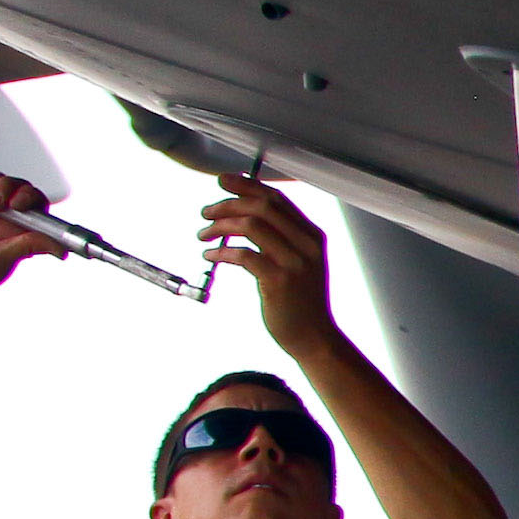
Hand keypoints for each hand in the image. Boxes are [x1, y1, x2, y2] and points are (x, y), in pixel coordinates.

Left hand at [199, 175, 336, 344]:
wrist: (314, 337)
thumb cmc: (302, 302)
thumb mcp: (301, 262)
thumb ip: (283, 238)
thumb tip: (248, 215)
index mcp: (312, 236)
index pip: (276, 198)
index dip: (247, 185)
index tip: (224, 181)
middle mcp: (306, 245)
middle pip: (262, 207)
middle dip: (228, 204)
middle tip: (206, 211)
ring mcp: (294, 263)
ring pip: (251, 226)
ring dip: (220, 226)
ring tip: (204, 234)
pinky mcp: (279, 281)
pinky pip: (243, 255)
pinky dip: (221, 251)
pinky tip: (210, 255)